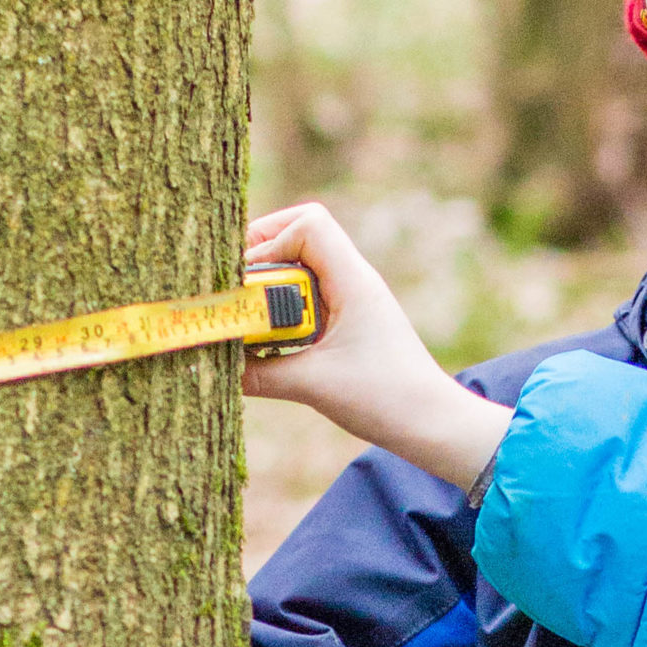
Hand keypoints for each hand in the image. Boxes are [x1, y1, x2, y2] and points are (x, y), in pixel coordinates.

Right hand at [243, 203, 510, 489]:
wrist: (433, 423)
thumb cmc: (386, 398)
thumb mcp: (313, 386)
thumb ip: (258, 374)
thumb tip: (212, 367)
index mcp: (352, 280)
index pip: (309, 223)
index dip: (270, 239)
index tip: (246, 281)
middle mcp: (354, 280)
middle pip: (301, 235)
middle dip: (261, 257)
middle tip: (232, 290)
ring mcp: (353, 300)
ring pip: (303, 267)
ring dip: (271, 286)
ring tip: (246, 316)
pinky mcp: (350, 322)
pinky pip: (310, 298)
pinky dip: (284, 310)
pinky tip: (268, 341)